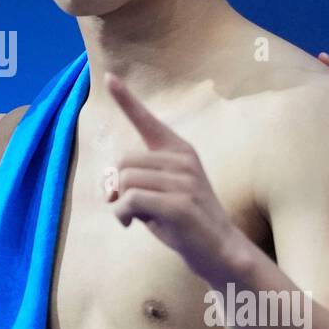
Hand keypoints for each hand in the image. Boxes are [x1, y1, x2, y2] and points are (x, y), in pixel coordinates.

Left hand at [103, 74, 248, 283]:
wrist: (219, 250)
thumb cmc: (184, 221)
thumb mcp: (161, 193)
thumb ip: (137, 180)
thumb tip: (108, 185)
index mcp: (179, 150)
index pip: (147, 120)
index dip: (126, 100)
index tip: (108, 78)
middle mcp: (182, 159)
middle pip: (123, 161)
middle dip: (117, 187)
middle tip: (128, 207)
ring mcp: (182, 180)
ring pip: (124, 181)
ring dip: (120, 204)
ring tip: (137, 217)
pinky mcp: (177, 203)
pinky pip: (129, 201)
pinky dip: (122, 215)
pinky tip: (132, 224)